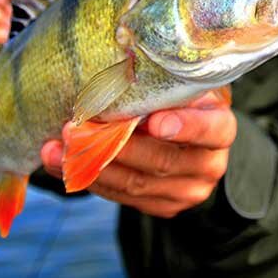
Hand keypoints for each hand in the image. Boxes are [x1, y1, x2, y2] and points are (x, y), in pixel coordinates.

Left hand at [41, 88, 235, 217]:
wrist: (188, 136)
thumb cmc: (178, 99)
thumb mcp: (179, 86)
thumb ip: (161, 85)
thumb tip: (112, 71)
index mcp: (221, 128)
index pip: (213, 130)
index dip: (186, 127)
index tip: (154, 122)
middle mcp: (209, 165)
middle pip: (161, 161)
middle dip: (114, 146)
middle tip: (75, 128)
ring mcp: (186, 192)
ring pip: (135, 184)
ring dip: (91, 166)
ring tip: (57, 147)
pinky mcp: (162, 207)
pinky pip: (121, 197)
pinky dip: (88, 178)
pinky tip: (60, 163)